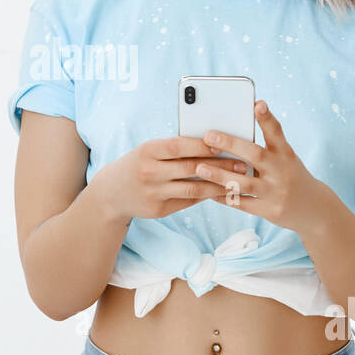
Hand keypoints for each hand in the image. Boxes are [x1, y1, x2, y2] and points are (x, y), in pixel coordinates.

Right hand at [90, 136, 249, 222]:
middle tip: (242, 164)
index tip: (224, 144)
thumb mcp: (149, 150)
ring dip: (218, 185)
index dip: (202, 145)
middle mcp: (149, 172)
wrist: (112, 192)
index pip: (179, 146)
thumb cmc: (138, 163)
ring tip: (236, 181)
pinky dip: (206, 196)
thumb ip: (174, 148)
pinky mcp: (158, 210)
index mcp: (147, 151)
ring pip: (193, 189)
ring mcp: (153, 193)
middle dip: (219, 166)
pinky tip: (220, 191)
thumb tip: (211, 143)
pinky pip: (188, 201)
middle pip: (191, 168)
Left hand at [194, 100, 322, 231]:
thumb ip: (265, 148)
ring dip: (220, 175)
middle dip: (231, 144)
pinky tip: (208, 192)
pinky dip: (224, 197)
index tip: (258, 103)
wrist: (314, 208)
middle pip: (255, 155)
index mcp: (285, 154)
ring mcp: (276, 192)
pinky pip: (242, 203)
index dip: (267, 118)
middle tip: (209, 136)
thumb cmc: (290, 175)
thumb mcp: (285, 158)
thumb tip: (231, 133)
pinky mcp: (270, 210)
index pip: (276, 133)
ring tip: (200, 168)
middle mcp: (282, 171)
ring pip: (244, 182)